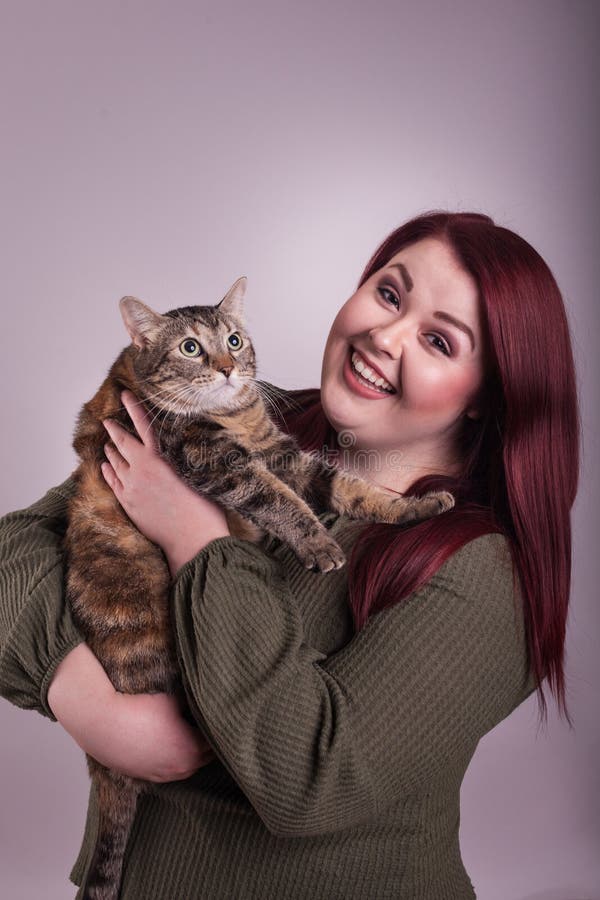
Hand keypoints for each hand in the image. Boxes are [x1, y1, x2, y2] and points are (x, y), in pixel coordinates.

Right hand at [48, 643, 215, 781]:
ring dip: (194, 753)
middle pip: (207, 757)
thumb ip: (194, 704)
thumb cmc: (140, 709)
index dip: (220, 727)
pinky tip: (172, 746)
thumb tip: (205, 700)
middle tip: (212, 725)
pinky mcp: (146, 776)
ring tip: (194, 735)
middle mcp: (181, 767)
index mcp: (192, 748)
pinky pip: (170, 770)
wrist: (103, 723)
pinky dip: (175, 760)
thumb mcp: (174, 700)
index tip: (222, 716)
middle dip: (210, 742)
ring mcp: (163, 775)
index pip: (217, 740)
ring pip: (188, 766)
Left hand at [101, 389, 229, 574]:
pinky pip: (112, 481)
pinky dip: (108, 470)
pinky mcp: (128, 503)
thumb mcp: (199, 476)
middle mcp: (142, 469)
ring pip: (115, 462)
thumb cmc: (204, 510)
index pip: (144, 426)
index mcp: (162, 459)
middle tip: (108, 421)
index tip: (124, 394)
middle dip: (114, 430)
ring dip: (111, 450)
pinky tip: (107, 466)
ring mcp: (132, 487)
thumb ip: (184, 459)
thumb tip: (185, 446)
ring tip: (108, 444)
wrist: (193, 540)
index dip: (133, 408)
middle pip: (122, 442)